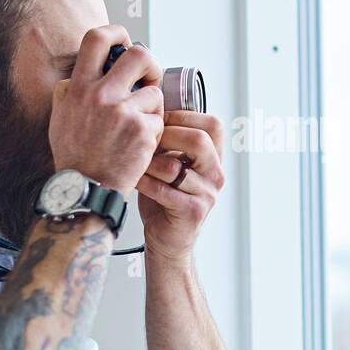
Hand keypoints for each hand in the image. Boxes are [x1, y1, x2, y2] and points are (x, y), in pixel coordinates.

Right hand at [47, 25, 164, 191]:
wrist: (87, 190)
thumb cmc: (75, 157)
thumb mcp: (60, 118)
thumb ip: (71, 91)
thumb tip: (83, 70)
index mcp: (79, 88)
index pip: (96, 38)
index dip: (116, 32)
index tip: (125, 41)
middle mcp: (101, 95)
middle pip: (139, 54)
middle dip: (150, 63)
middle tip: (149, 77)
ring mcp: (124, 113)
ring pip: (154, 92)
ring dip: (152, 107)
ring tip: (139, 126)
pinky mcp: (143, 131)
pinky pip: (159, 119)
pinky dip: (154, 130)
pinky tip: (141, 145)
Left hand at [135, 110, 225, 264]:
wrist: (168, 240)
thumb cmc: (165, 200)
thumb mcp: (171, 164)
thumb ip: (169, 142)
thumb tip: (148, 110)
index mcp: (213, 158)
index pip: (213, 125)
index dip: (184, 116)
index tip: (159, 118)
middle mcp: (215, 174)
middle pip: (200, 140)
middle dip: (167, 135)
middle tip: (147, 139)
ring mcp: (207, 194)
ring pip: (176, 166)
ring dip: (149, 161)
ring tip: (135, 160)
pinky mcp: (193, 211)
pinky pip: (164, 190)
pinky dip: (144, 181)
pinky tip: (134, 178)